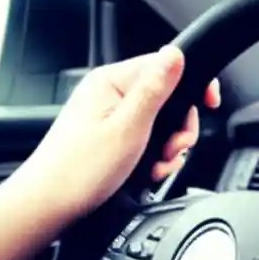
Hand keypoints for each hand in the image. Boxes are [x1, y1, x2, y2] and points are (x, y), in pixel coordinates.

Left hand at [7, 43, 219, 222]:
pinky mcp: (111, 137)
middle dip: (179, 126)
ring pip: (160, 121)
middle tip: (173, 148)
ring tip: (157, 165)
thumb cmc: (79, 170)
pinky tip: (148, 171)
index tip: (209, 103)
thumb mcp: (128, 127)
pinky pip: (146, 138)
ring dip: (168, 146)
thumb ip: (155, 89)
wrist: (49, 205)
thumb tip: (175, 54)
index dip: (192, 84)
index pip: (164, 65)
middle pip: (167, 96)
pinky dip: (154, 156)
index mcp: (111, 81)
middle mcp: (110, 94)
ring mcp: (110, 116)